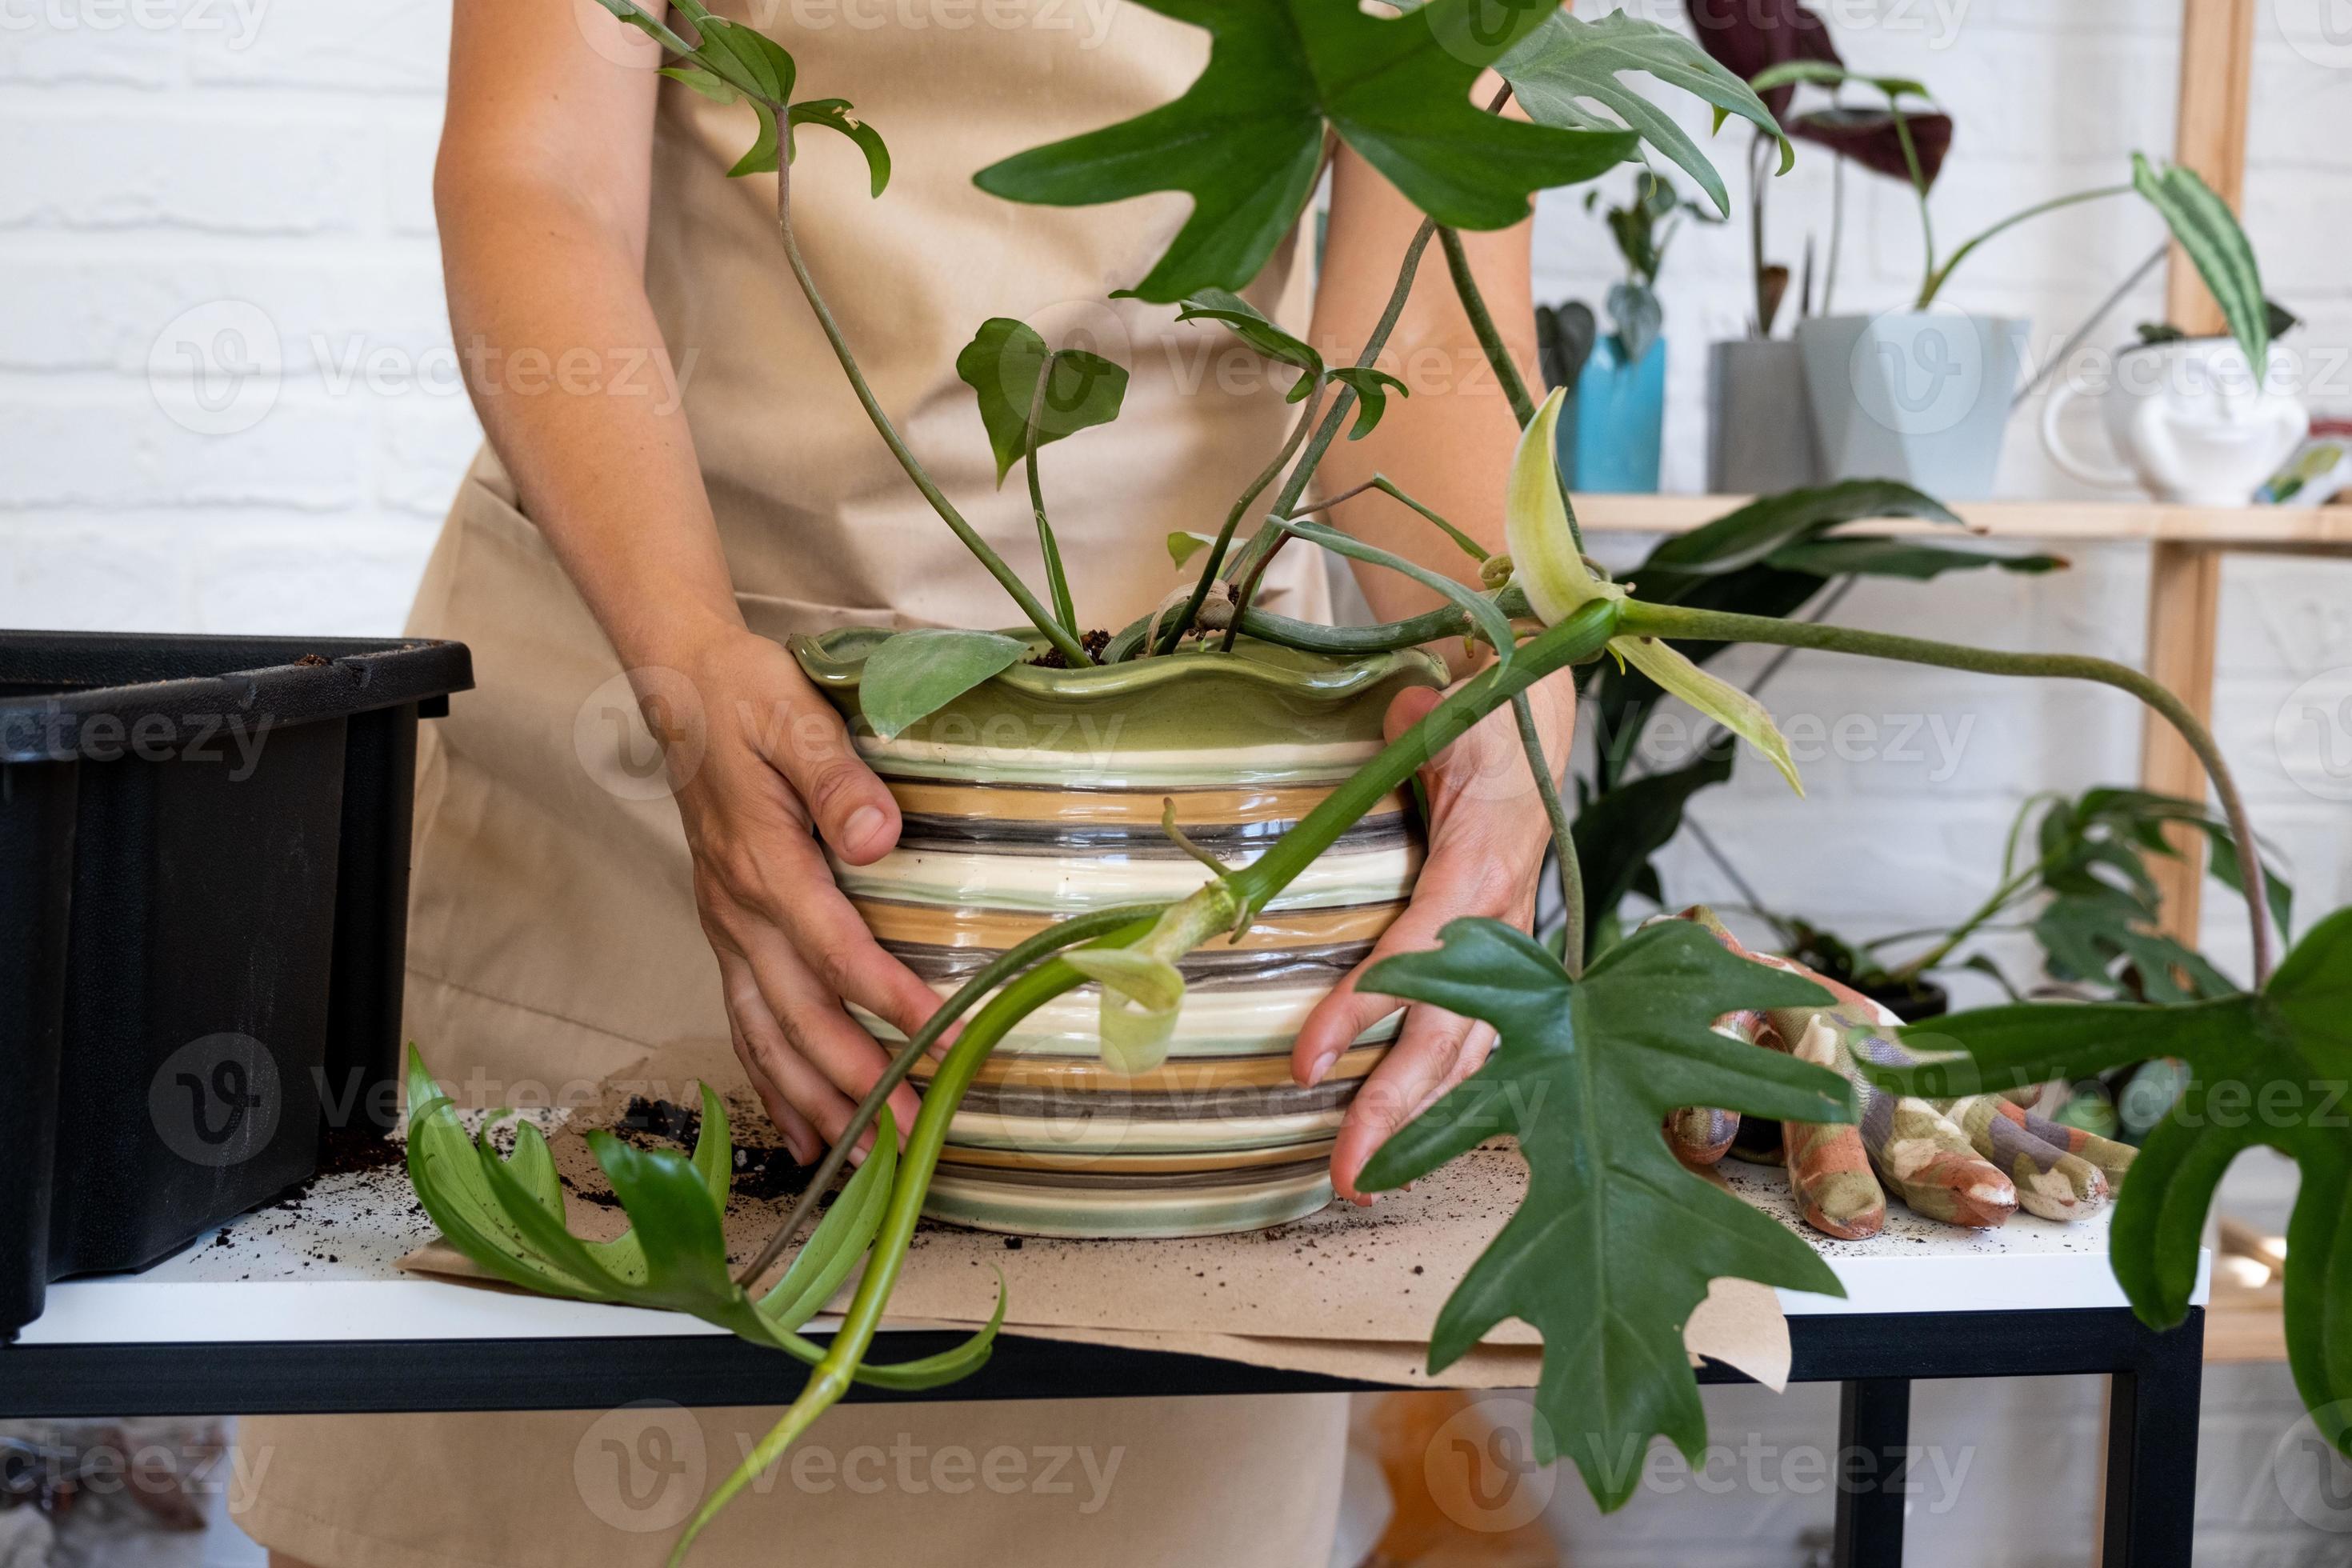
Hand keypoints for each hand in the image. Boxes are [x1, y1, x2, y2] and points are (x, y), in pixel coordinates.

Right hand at [649, 628, 941, 1162]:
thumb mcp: (798, 718)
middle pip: (797, 1016)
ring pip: (765, 1035)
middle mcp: (739, 909)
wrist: (684, 688)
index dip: (891, 999)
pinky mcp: (727, 932)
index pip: (835, 948)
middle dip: (855, 1083)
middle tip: (910, 1135)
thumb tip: (881, 838)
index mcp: (764, 862)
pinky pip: (743, 1023)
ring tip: (863, 1159)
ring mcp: (727, 928)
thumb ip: (840, 780)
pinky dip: (769, 1084)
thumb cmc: (750, 700)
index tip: (945, 1038)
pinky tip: (800, 1132)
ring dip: (813, 1102)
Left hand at [1292, 669, 1575, 1202]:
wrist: (1536, 718)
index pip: (1417, 955)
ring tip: (1369, 1177)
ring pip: (1470, 1053)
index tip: (1305, 1063)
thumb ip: (1414, 731)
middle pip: (1450, 1036)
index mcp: (1480, 866)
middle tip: (1347, 1175)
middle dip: (1397, 1112)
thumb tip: (1392, 715)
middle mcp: (1500, 923)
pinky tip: (1414, 1136)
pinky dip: (1447, 1092)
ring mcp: (1508, 949)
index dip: (1361, 1011)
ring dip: (1421, 1120)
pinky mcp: (1504, 960)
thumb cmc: (1482, 721)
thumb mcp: (1446, 722)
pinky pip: (1478, 1038)